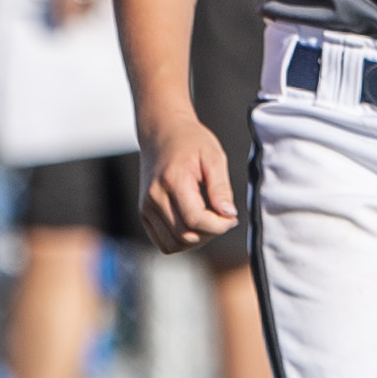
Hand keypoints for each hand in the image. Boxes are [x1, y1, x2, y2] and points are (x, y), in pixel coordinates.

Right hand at [138, 108, 239, 252]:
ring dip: (196, 240)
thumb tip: (229, 214)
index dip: (219, 225)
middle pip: (184, 235)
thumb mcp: (214, 157)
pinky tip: (196, 224)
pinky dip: (182, 240)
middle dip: (210, 233)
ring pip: (173, 244)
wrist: (162, 133)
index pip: (195, 220)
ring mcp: (146, 208)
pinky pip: (163, 242)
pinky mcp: (144, 214)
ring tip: (211, 221)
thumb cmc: (191, 142)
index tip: (232, 217)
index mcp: (172, 181)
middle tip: (224, 218)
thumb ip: (221, 187)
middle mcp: (154, 198)